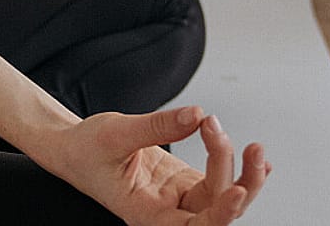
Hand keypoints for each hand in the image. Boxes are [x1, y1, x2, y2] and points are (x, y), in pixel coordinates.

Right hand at [58, 107, 270, 225]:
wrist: (74, 149)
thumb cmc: (86, 150)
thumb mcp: (116, 133)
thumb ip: (158, 126)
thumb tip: (197, 114)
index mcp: (146, 213)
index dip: (220, 213)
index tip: (238, 191)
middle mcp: (168, 212)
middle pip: (218, 211)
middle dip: (240, 181)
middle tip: (248, 147)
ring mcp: (179, 197)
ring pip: (223, 196)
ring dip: (243, 173)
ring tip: (254, 148)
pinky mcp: (184, 182)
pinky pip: (218, 180)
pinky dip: (237, 168)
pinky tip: (256, 159)